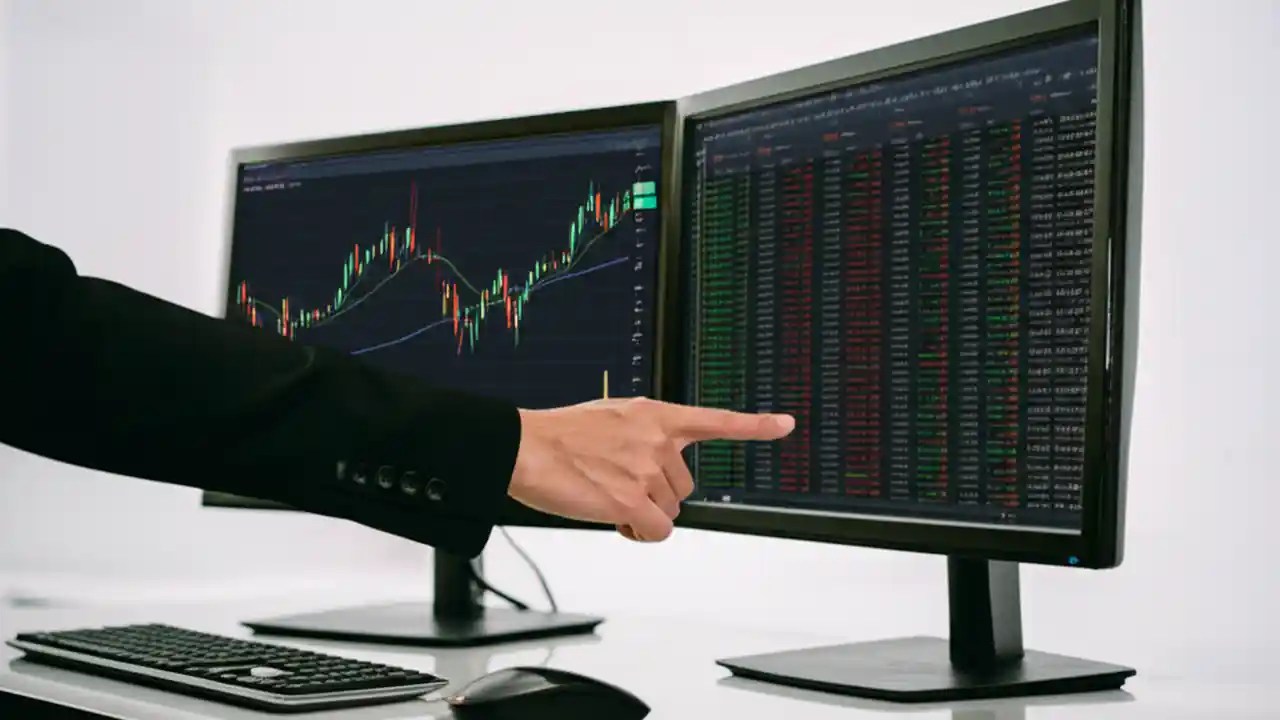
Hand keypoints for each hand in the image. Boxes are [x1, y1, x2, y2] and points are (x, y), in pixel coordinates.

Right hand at [507, 397, 794, 541]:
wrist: (524, 447)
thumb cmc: (559, 435)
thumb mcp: (611, 417)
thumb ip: (644, 435)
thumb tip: (659, 462)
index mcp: (655, 414)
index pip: (715, 419)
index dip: (754, 425)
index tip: (786, 424)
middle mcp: (658, 440)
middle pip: (683, 487)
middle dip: (656, 494)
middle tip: (618, 483)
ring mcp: (647, 471)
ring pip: (668, 512)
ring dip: (642, 514)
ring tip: (605, 494)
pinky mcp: (631, 502)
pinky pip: (656, 531)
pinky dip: (638, 532)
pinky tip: (613, 518)